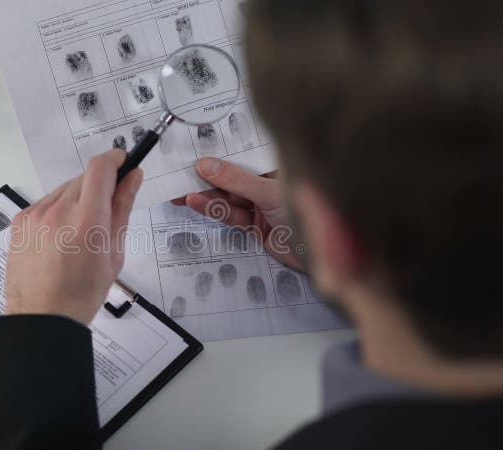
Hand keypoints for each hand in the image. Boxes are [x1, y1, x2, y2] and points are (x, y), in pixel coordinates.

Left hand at [5, 149, 142, 323]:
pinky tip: (61, 237)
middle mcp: (58, 210)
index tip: (123, 162)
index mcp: (88, 219)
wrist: (43, 316)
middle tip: (105, 212)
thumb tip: (133, 177)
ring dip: (77, 199)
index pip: (101, 167)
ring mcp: (35, 214)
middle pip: (84, 177)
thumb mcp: (114, 252)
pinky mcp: (21, 220)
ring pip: (65, 189)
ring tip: (79, 233)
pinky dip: (58, 211)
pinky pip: (46, 203)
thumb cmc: (83, 292)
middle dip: (99, 186)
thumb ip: (123, 208)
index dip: (115, 159)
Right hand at [173, 157, 304, 270]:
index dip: (221, 152)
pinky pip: (230, 215)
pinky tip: (195, 202)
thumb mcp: (268, 192)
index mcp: (277, 167)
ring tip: (181, 190)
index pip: (245, 155)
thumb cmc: (307, 214)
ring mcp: (262, 206)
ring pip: (228, 197)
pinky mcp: (256, 226)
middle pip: (232, 177)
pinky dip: (212, 209)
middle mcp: (269, 184)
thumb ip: (236, 180)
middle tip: (180, 173)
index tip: (196, 149)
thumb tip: (206, 165)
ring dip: (205, 194)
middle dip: (207, 176)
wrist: (322, 255)